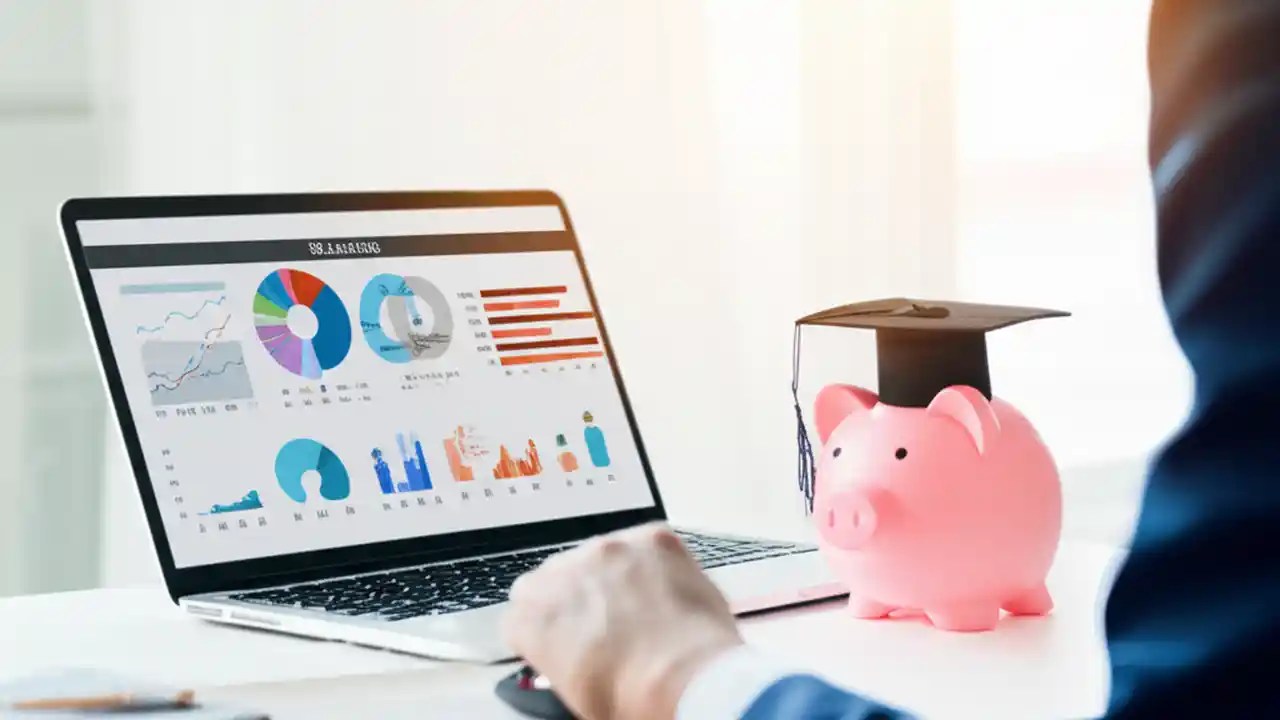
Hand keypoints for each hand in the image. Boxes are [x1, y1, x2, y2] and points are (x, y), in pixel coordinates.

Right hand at [502, 523, 742, 719]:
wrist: (687, 677)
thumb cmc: (634, 696)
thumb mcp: (574, 693)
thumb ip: (559, 656)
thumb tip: (574, 655)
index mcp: (533, 617)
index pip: (522, 612)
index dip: (548, 627)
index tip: (566, 638)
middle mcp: (562, 573)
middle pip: (558, 576)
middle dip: (580, 596)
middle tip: (609, 626)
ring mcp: (607, 549)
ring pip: (603, 555)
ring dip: (618, 576)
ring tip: (646, 612)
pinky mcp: (650, 538)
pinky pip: (647, 545)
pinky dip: (657, 564)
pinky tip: (669, 594)